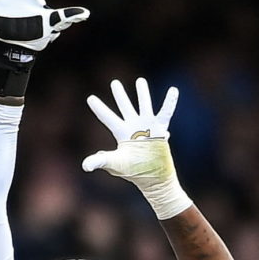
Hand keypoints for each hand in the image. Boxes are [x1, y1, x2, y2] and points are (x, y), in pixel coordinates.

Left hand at [82, 77, 189, 219]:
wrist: (153, 178)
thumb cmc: (133, 172)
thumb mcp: (115, 164)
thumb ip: (100, 161)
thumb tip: (85, 165)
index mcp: (121, 133)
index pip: (107, 117)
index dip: (99, 108)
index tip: (90, 98)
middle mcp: (133, 127)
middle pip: (125, 107)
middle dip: (120, 95)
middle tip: (114, 82)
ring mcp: (147, 127)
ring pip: (144, 105)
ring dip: (143, 94)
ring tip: (140, 81)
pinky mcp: (160, 129)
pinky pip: (166, 112)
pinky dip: (170, 102)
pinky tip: (173, 90)